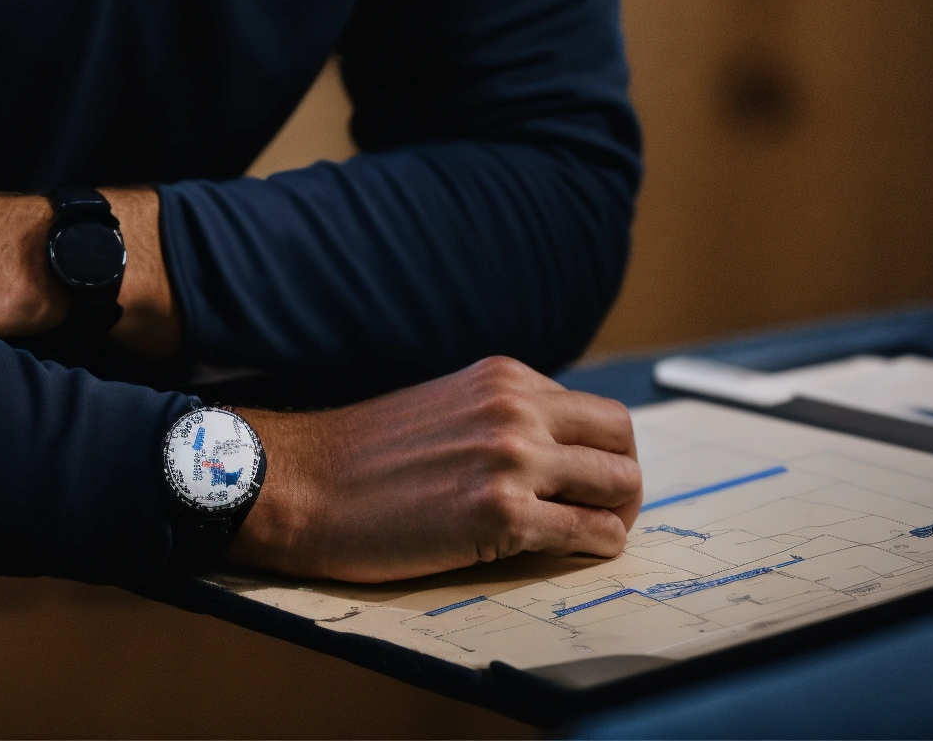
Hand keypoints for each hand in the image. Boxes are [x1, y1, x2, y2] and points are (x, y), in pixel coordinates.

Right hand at [231, 357, 640, 583]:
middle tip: (606, 514)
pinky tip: (574, 553)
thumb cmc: (367, 456)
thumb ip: (504, 417)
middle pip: (622, 440)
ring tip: (589, 536)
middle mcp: (516, 409)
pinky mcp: (500, 516)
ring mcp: (512, 460)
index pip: (598, 412)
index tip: (591, 485)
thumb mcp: (449, 408)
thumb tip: (558, 451)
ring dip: (617, 517)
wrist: (307, 482)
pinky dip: (596, 547)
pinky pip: (589, 533)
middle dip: (625, 482)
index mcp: (505, 379)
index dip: (603, 455)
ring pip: (620, 485)